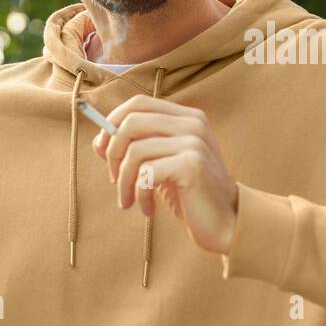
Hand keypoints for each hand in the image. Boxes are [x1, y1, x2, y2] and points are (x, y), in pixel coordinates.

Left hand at [91, 94, 239, 254]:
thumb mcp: (161, 166)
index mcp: (187, 117)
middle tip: (114, 179)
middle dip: (112, 153)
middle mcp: (192, 123)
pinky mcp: (191, 164)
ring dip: (123, 181)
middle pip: (131, 122)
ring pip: (134, 151)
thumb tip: (99, 142)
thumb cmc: (191, 194)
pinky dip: (139, 194)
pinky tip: (147, 209)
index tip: (103, 150)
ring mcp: (194, 142)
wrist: (226, 222)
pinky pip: (146, 173)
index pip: (138, 103)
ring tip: (129, 200)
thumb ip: (135, 149)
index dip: (112, 122)